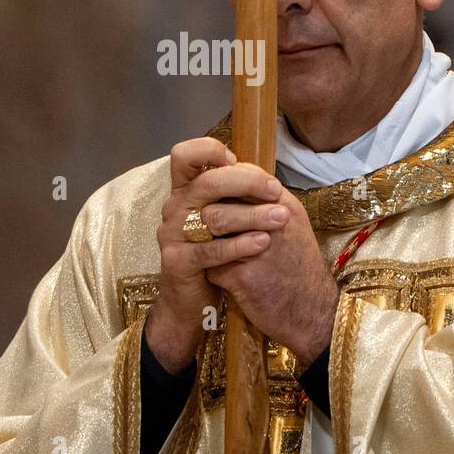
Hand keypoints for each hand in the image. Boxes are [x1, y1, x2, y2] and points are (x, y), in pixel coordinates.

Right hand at [147, 138, 292, 373]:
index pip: (185, 155)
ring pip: (214, 216)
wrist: (193, 303)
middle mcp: (173, 207)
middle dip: (246, 182)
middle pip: (206, 181)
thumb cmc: (215, 255)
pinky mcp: (177, 261)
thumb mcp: (224, 220)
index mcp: (184, 191)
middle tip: (276, 190)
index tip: (238, 161)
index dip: (210, 151)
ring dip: (252, 215)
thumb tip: (262, 173)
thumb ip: (232, 196)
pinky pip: (212, 250)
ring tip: (282, 218)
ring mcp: (171, 234)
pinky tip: (263, 242)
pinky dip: (241, 245)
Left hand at [203, 180, 338, 369]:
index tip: (212, 197)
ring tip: (207, 246)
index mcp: (284, 204)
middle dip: (205, 211)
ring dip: (203, 236)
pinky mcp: (244, 278)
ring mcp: (258, 249)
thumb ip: (265, 201)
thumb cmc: (299, 266)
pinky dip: (212, 270)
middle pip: (220, 200)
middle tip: (200, 222)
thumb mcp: (293, 224)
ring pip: (212, 225)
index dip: (220, 184)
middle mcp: (273, 221)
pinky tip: (219, 276)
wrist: (314, 312)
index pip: (241, 176)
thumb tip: (232, 177)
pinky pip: (212, 264)